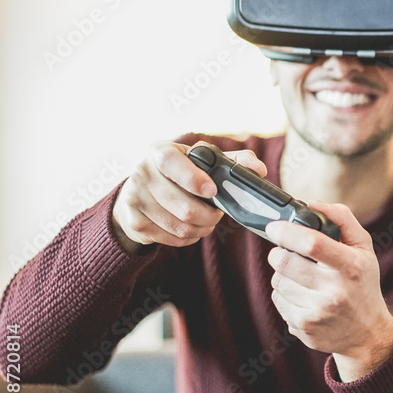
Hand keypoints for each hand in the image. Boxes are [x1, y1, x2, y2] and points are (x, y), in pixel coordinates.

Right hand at [112, 141, 266, 252]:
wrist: (138, 191)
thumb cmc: (179, 172)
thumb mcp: (200, 160)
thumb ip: (231, 161)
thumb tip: (258, 169)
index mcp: (160, 153)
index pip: (173, 164)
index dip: (194, 179)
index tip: (212, 191)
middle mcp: (142, 174)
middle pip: (184, 207)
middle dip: (210, 215)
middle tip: (218, 213)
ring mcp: (134, 199)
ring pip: (181, 227)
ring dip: (203, 228)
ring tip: (207, 220)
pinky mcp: (134, 222)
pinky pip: (173, 239)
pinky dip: (190, 237)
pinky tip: (191, 227)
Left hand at [265, 202, 392, 380]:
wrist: (367, 334)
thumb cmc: (363, 284)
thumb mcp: (364, 249)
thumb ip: (342, 219)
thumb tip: (312, 203)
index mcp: (351, 266)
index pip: (311, 243)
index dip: (286, 232)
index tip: (274, 227)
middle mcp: (334, 290)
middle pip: (284, 262)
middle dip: (278, 253)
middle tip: (287, 252)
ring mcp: (317, 311)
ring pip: (278, 281)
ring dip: (283, 274)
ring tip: (302, 278)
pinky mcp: (303, 326)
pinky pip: (278, 300)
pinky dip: (285, 294)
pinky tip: (303, 297)